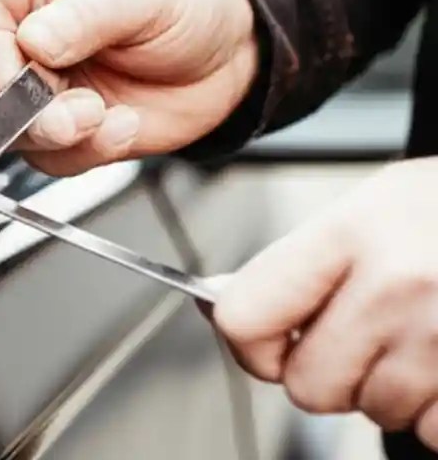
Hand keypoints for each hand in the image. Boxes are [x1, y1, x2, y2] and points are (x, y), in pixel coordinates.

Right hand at [0, 0, 257, 174]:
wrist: (230, 53)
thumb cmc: (184, 1)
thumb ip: (85, 16)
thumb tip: (33, 40)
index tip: (19, 72)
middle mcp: (22, 41)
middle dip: (21, 108)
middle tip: (74, 108)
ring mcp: (40, 92)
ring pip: (4, 131)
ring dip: (52, 134)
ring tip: (103, 115)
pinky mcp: (62, 133)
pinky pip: (46, 159)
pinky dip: (84, 153)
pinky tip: (122, 125)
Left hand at [212, 158, 437, 449]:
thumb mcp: (376, 207)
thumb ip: (302, 264)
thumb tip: (223, 309)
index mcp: (354, 232)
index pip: (247, 316)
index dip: (250, 344)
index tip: (267, 345)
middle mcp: (398, 285)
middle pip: (310, 385)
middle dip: (332, 373)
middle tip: (368, 339)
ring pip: (375, 410)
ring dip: (394, 390)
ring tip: (426, 338)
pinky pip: (432, 432)